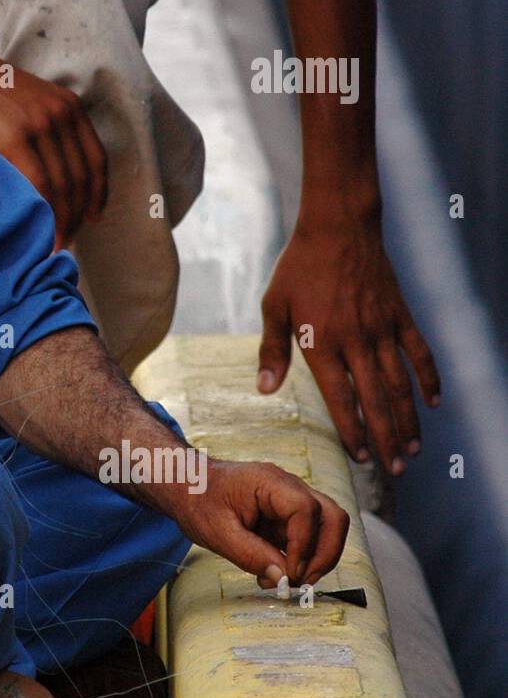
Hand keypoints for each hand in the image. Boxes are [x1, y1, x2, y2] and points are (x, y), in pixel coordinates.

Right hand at [0, 36, 106, 246]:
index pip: (96, 159)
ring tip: (51, 243)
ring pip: (63, 185)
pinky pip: (39, 183)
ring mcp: (40, 123)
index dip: (98, 194)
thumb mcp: (28, 105)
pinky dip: (43, 211)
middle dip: (76, 216)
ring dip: (61, 220)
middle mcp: (62, 113)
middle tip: (64, 242)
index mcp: (69, 106)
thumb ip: (44, 133)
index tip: (93, 218)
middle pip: (81, 178)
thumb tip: (49, 182)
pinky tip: (39, 229)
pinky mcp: (16, 135)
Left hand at [170, 458, 349, 587]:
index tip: (290, 573)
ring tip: (286, 580)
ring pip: (329, 528)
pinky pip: (311, 538)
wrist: (188, 486)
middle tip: (299, 581)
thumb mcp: (216, 532)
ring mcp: (292, 500)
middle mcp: (289, 487)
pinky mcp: (290, 516)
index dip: (305, 546)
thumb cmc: (198, 501)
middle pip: (333, 517)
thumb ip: (250, 554)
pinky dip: (303, 559)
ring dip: (317, 559)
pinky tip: (277, 572)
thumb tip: (283, 578)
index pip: (306, 510)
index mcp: (269, 482)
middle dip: (324, 555)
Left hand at [258, 225, 439, 474]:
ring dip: (408, 419)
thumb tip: (264, 391)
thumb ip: (272, 351)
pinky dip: (428, 379)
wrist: (338, 226)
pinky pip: (420, 353)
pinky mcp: (400, 315)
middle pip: (376, 400)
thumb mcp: (274, 306)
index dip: (353, 431)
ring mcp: (382, 329)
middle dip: (386, 439)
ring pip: (401, 384)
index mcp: (322, 343)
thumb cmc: (298, 267)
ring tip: (412, 450)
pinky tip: (432, 403)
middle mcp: (356, 341)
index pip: (342, 399)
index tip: (360, 458)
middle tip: (394, 471)